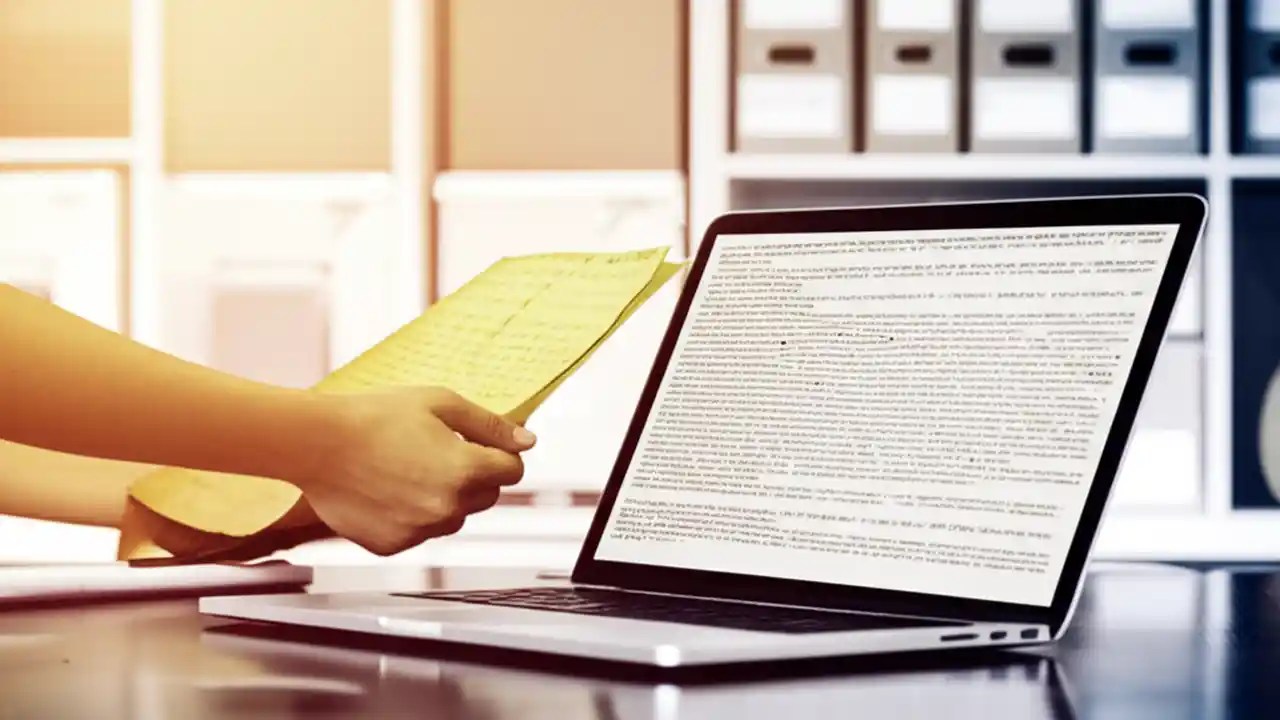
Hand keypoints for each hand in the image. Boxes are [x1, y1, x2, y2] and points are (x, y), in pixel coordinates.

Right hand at [294, 387, 534, 555]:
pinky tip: (387, 488)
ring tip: (407, 468)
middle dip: (474, 475)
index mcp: (465, 470)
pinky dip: (411, 514)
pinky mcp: (393, 545)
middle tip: (439, 451)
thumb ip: (489, 424)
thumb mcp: (440, 403)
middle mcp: (447, 508)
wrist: (316, 443)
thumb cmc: (375, 416)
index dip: (500, 454)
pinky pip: (419, 532)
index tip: (480, 444)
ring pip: (453, 517)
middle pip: (486, 496)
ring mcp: (419, 531)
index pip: (512, 471)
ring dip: (444, 497)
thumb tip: (527, 441)